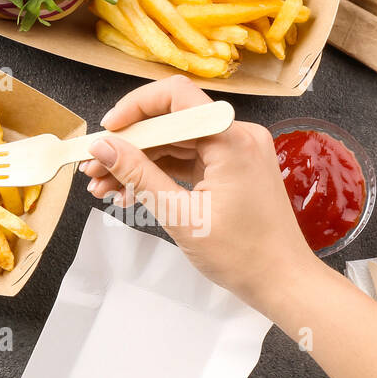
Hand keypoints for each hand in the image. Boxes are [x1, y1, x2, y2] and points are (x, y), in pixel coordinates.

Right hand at [80, 76, 316, 304]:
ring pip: (177, 143)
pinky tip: (130, 194)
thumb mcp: (181, 216)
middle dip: (129, 145)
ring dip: (140, 162)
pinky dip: (161, 173)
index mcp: (232, 139)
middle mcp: (238, 135)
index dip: (135, 108)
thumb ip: (139, 175)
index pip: (176, 96)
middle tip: (93, 169)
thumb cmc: (242, 255)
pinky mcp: (235, 169)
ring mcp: (238, 152)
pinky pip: (190, 160)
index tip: (107, 132)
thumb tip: (103, 147)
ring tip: (103, 188)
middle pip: (172, 122)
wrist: (283, 281)